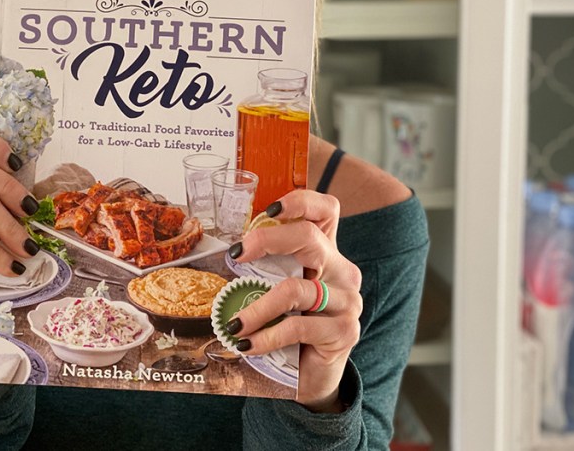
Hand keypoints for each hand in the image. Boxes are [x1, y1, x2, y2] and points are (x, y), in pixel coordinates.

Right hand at [0, 126, 40, 322]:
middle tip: (30, 210)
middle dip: (9, 186)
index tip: (18, 164)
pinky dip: (1, 254)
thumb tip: (42, 169)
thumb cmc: (1, 245)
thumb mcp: (11, 209)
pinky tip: (13, 267)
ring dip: (12, 227)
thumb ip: (15, 185)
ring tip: (29, 248)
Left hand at [226, 190, 360, 412]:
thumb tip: (226, 255)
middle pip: (310, 238)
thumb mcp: (279, 288)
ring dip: (257, 308)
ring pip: (296, 289)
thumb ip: (266, 268)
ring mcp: (347, 300)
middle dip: (267, 241)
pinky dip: (267, 336)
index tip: (268, 211)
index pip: (326, 210)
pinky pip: (298, 327)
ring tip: (233, 324)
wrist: (313, 371)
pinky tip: (248, 344)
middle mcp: (342, 270)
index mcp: (326, 251)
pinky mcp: (345, 330)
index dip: (300, 201)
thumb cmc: (292, 324)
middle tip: (236, 255)